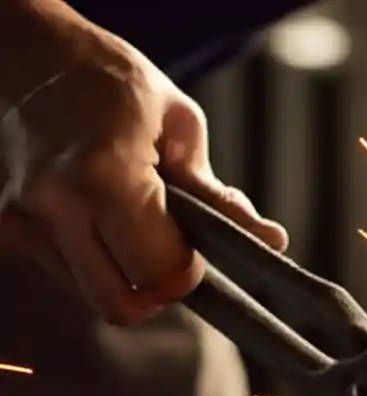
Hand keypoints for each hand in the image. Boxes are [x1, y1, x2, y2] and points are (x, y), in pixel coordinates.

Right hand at [0, 0, 285, 323]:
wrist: (25, 51)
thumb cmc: (110, 82)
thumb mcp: (179, 125)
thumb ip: (217, 195)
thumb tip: (272, 242)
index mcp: (103, 176)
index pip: (159, 272)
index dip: (187, 271)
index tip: (194, 248)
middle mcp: (51, 206)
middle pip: (118, 304)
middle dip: (154, 289)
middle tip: (166, 251)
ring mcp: (16, 220)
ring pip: (87, 294)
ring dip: (117, 275)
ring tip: (125, 220)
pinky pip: (59, 273)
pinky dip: (86, 260)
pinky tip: (92, 216)